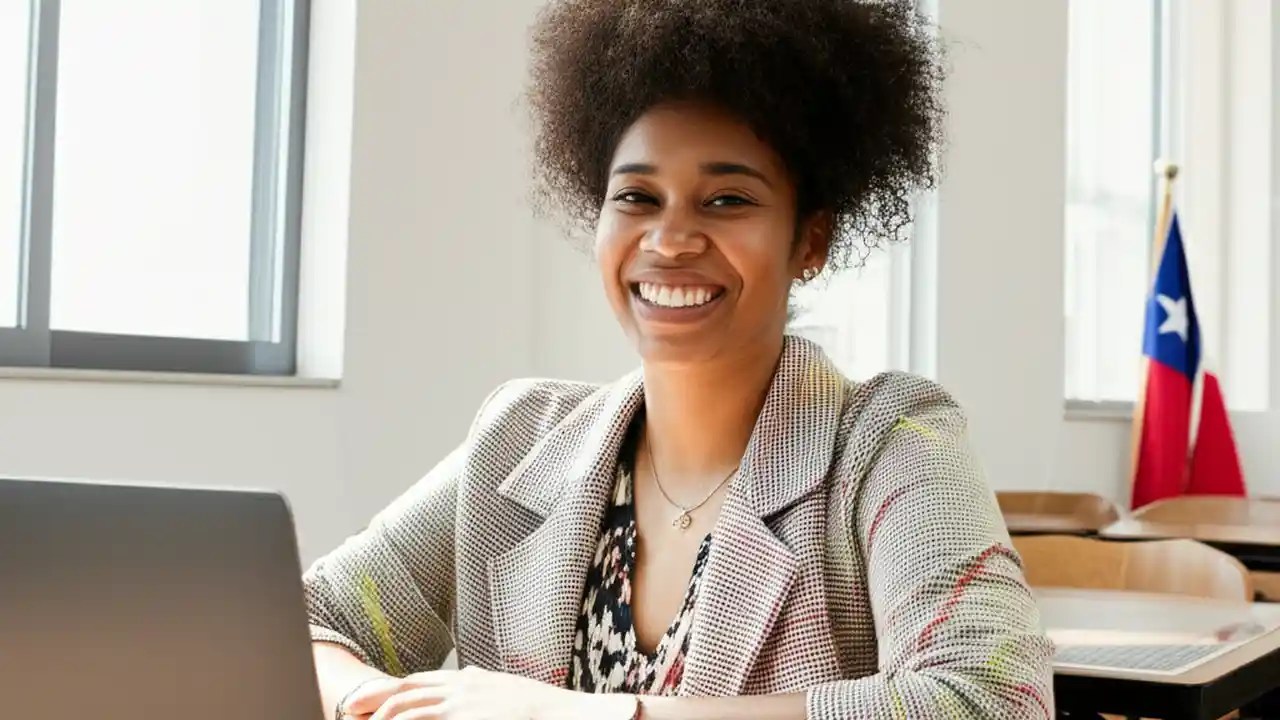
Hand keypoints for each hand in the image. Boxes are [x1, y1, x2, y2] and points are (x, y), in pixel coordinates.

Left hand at [340, 666, 636, 719]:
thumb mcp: (511, 697)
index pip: (426, 680)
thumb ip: (490, 694)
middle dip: (379, 695)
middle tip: (354, 707)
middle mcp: (463, 684)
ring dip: (382, 711)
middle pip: (410, 686)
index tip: (378, 699)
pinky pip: (419, 716)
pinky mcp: (463, 713)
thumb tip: (481, 690)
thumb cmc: (545, 712)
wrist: (566, 713)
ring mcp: (462, 698)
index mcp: (473, 680)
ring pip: (408, 700)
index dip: (399, 689)